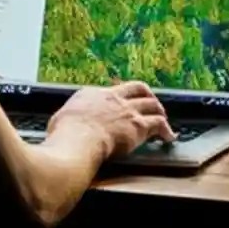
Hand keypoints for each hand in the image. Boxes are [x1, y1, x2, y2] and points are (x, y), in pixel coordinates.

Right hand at [47, 81, 176, 158]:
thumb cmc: (64, 134)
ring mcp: (128, 110)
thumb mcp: (59, 120)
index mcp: (92, 94)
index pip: (111, 90)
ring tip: (163, 117)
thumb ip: (66, 120)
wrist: (78, 138)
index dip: (120, 96)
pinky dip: (166, 130)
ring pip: (151, 104)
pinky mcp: (139, 126)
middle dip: (146, 94)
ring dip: (159, 110)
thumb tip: (60, 128)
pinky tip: (169, 136)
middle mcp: (113, 97)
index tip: (122, 102)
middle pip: (137, 89)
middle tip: (150, 102)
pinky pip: (158, 124)